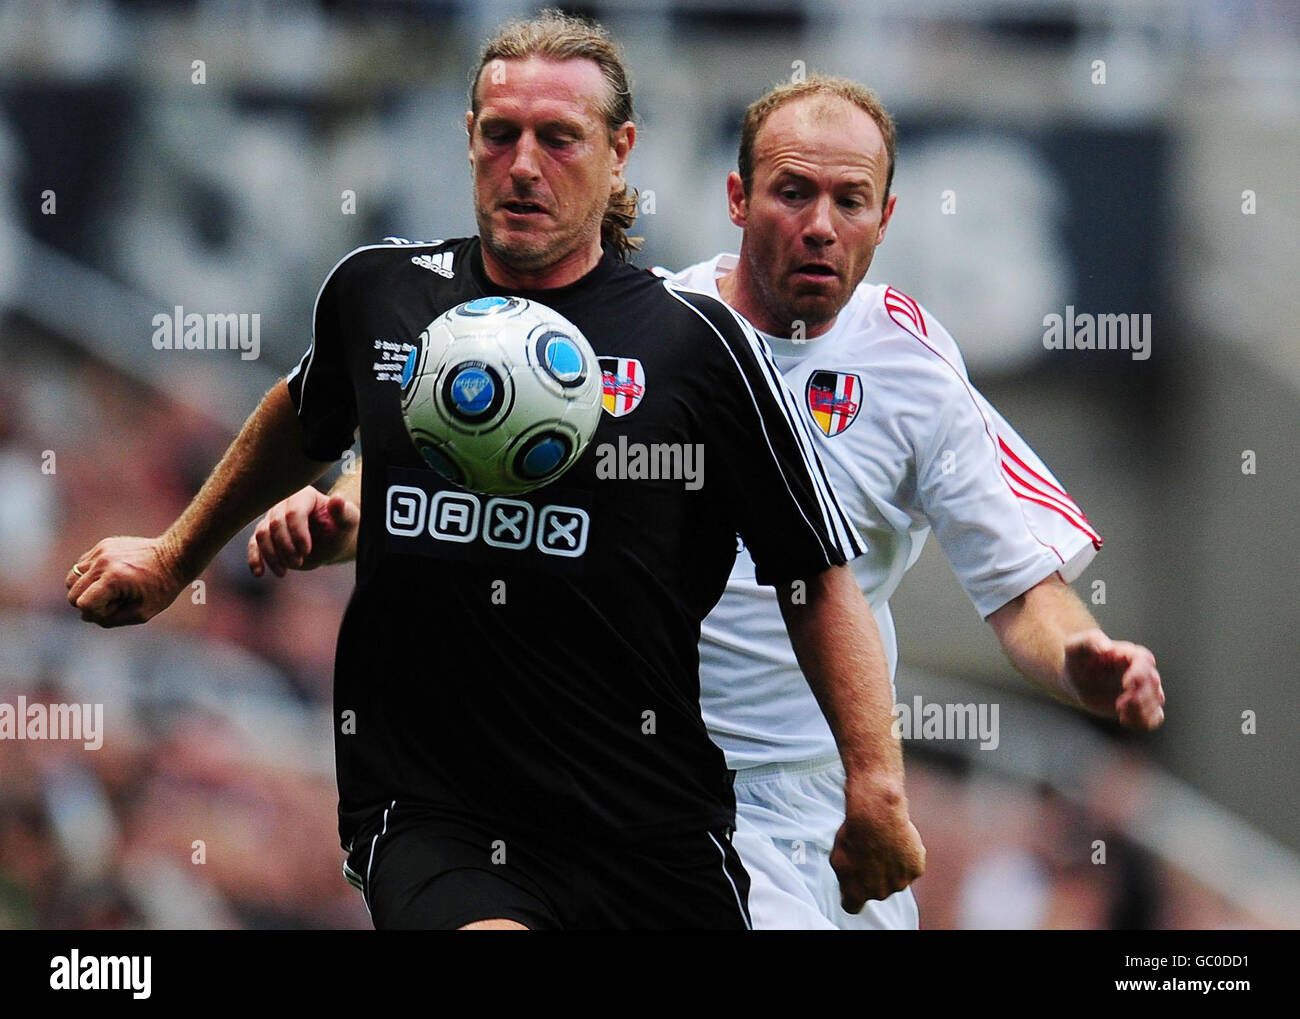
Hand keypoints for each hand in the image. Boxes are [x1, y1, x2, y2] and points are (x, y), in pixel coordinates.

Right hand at [66, 535, 189, 626]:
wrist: (175, 556)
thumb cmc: (162, 588)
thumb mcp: (141, 613)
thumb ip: (110, 620)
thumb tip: (86, 616)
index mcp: (113, 579)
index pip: (83, 605)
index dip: (97, 612)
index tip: (118, 607)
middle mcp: (102, 562)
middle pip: (72, 593)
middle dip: (88, 602)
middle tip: (114, 600)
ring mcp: (101, 551)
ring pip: (72, 579)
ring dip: (85, 589)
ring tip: (109, 589)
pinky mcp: (103, 545)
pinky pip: (82, 566)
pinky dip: (90, 576)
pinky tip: (111, 577)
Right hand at [248, 486, 358, 577]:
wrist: (329, 541)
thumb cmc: (339, 528)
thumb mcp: (348, 521)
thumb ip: (343, 512)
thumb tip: (337, 500)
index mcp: (303, 495)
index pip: (294, 512)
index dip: (297, 533)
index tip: (306, 551)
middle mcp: (283, 503)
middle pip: (275, 524)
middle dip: (285, 547)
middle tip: (298, 562)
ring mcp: (271, 518)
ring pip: (262, 535)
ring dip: (272, 555)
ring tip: (284, 571)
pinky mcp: (265, 534)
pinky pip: (254, 544)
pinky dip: (255, 558)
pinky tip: (259, 573)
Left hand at [830, 776, 925, 911]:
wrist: (877, 816)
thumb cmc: (854, 834)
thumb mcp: (837, 857)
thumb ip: (844, 877)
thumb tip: (848, 884)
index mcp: (856, 893)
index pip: (852, 906)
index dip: (853, 893)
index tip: (854, 881)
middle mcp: (879, 893)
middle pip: (877, 890)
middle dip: (873, 875)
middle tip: (869, 853)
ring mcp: (900, 883)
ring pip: (895, 878)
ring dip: (891, 865)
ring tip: (883, 843)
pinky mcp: (915, 870)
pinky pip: (911, 866)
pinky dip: (906, 856)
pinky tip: (897, 840)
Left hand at [1063, 629, 1164, 729]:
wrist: (1077, 680)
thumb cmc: (1078, 660)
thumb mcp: (1076, 647)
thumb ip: (1089, 642)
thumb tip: (1105, 647)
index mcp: (1129, 654)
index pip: (1144, 660)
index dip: (1140, 673)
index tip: (1127, 684)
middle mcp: (1141, 671)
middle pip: (1153, 682)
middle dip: (1140, 695)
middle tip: (1120, 704)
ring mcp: (1144, 690)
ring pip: (1157, 701)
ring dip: (1142, 710)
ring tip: (1120, 711)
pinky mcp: (1140, 707)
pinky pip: (1154, 718)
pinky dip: (1143, 721)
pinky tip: (1124, 720)